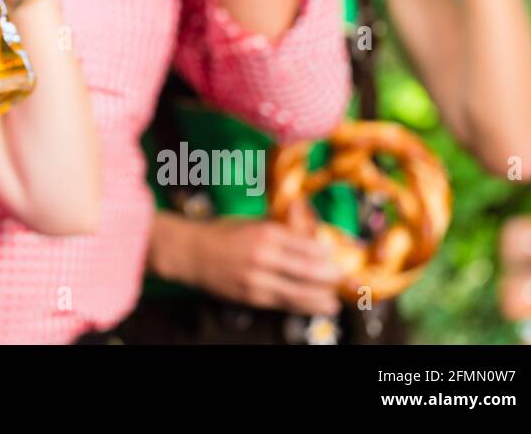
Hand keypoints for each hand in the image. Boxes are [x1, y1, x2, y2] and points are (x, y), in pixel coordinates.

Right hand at [159, 215, 342, 315]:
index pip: (306, 245)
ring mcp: (257, 279)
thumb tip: (310, 239)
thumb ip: (280, 231)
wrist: (189, 251)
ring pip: (298, 292)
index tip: (334, 255)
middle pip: (308, 270)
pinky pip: (283, 303)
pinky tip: (315, 306)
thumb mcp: (252, 223)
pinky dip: (302, 306)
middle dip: (329, 277)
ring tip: (334, 302)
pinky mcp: (251, 296)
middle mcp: (263, 256)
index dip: (325, 253)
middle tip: (341, 279)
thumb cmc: (220, 233)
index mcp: (265, 232)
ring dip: (321, 298)